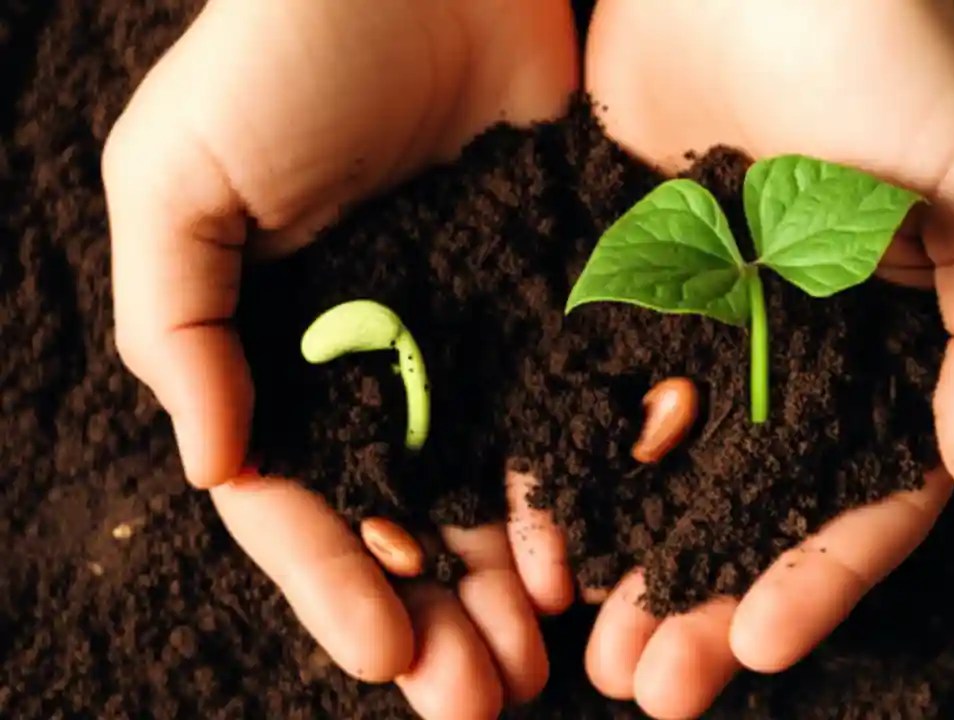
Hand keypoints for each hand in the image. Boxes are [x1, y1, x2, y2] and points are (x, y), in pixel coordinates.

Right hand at [103, 0, 577, 715]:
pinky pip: (572, 410)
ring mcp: (475, 341)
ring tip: (543, 666)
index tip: (381, 661)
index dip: (334, 584)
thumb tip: (212, 464)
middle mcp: (381, 366)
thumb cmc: (281, 57)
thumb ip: (179, 321)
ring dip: (514, 584)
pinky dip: (586, 484)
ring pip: (495, 487)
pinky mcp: (556, 304)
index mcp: (284, 356)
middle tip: (481, 703)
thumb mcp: (177, 177)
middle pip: (406, 520)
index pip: (302, 499)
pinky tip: (609, 550)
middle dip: (439, 620)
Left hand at [570, 0, 953, 715]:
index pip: (866, 495)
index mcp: (886, 350)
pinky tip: (537, 543)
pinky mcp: (619, 288)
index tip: (762, 644)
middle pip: (753, 511)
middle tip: (656, 689)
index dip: (822, 576)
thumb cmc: (894, 53)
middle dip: (709, 604)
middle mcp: (792, 355)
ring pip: (665, 476)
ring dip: (635, 566)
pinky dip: (568, 473)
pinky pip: (591, 397)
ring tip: (595, 653)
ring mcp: (700, 328)